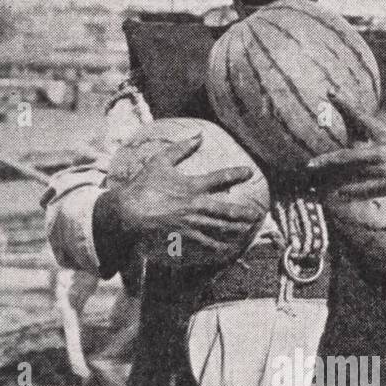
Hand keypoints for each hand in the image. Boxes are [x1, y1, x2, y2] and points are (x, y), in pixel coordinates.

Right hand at [106, 128, 258, 258]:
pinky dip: (220, 248)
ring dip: (237, 229)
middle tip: (258, 213)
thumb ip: (181, 148)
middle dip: (245, 212)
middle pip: (228, 210)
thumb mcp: (160, 161)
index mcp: (193, 186)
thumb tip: (199, 135)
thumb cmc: (141, 187)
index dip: (237, 174)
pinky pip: (207, 245)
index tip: (250, 172)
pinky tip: (228, 250)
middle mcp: (197, 206)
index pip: (221, 178)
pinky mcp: (186, 239)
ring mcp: (193, 224)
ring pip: (222, 228)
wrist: (127, 214)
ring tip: (248, 230)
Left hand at [307, 97, 385, 207]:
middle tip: (309, 164)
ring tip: (315, 185)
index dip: (343, 104)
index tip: (330, 94)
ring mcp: (383, 169)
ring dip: (335, 181)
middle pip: (347, 155)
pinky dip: (351, 193)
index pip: (360, 115)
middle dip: (327, 159)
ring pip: (352, 176)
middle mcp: (380, 150)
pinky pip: (365, 190)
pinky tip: (338, 196)